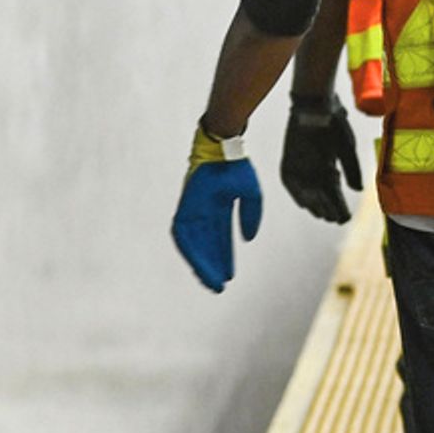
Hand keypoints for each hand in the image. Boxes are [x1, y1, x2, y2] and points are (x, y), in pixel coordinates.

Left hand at [171, 125, 262, 292]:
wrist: (222, 146)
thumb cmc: (236, 165)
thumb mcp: (251, 195)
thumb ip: (250, 216)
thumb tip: (248, 239)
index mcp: (218, 208)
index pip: (219, 239)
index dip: (223, 258)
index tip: (228, 278)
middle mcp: (203, 211)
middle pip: (205, 246)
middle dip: (211, 266)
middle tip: (217, 287)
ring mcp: (192, 208)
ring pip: (194, 244)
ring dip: (201, 262)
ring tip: (210, 280)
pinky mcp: (184, 205)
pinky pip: (182, 233)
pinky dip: (189, 249)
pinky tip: (197, 262)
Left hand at [281, 94, 363, 223]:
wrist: (316, 103)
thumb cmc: (335, 123)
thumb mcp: (347, 148)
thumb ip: (351, 170)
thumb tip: (357, 190)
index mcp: (329, 166)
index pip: (334, 192)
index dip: (339, 205)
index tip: (345, 218)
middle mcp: (314, 168)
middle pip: (320, 195)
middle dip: (327, 208)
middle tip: (334, 219)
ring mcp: (301, 165)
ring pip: (307, 192)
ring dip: (314, 204)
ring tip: (323, 214)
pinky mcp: (289, 160)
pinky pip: (292, 183)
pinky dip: (299, 194)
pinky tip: (307, 203)